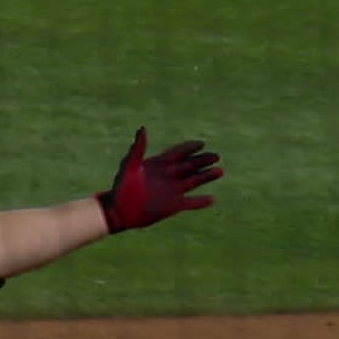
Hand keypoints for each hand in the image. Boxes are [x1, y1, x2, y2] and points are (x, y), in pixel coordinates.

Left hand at [97, 128, 222, 233]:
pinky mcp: (173, 206)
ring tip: (219, 171)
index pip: (178, 153)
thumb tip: (142, 128)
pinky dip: (201, 201)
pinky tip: (212, 198)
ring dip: (206, 177)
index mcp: (159, 164)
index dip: (190, 148)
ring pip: (194, 181)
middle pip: (190, 165)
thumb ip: (138, 148)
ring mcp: (172, 191)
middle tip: (215, 156)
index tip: (201, 144)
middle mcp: (168, 176)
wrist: (118, 210)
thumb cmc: (121, 187)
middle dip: (203, 161)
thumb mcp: (130, 165)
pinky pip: (191, 203)